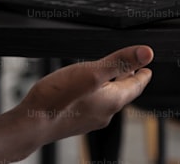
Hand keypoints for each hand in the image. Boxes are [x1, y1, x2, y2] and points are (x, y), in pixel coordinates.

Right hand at [15, 46, 153, 142]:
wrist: (31, 125)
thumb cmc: (58, 99)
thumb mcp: (92, 72)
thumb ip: (120, 61)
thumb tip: (147, 53)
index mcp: (113, 101)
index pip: (136, 86)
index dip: (143, 74)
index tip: (147, 68)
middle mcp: (104, 113)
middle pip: (122, 92)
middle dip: (128, 78)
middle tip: (132, 67)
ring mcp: (89, 118)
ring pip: (107, 98)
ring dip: (111, 84)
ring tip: (110, 73)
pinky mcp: (75, 120)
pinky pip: (92, 103)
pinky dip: (96, 92)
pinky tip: (86, 88)